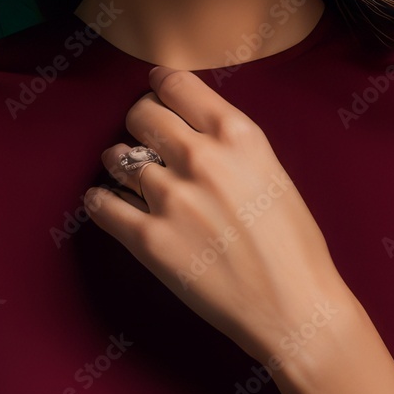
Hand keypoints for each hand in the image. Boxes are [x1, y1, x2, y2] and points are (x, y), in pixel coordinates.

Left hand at [84, 67, 346, 366]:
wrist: (294, 309)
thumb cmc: (293, 250)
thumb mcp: (273, 175)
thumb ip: (231, 148)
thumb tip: (190, 133)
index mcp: (238, 136)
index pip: (176, 84)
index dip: (160, 88)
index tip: (156, 95)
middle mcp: (201, 158)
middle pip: (141, 115)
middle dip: (139, 126)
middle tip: (145, 144)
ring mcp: (171, 199)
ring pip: (117, 158)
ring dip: (120, 166)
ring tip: (130, 181)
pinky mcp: (149, 240)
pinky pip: (101, 205)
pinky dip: (99, 203)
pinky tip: (109, 205)